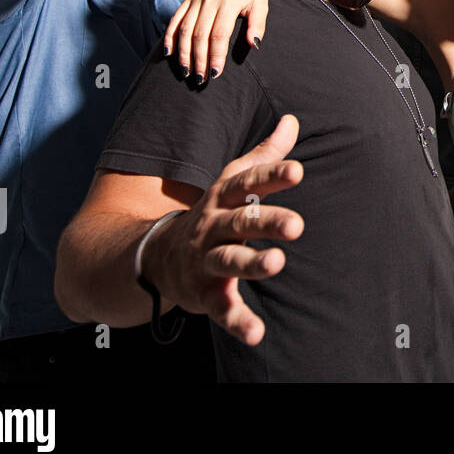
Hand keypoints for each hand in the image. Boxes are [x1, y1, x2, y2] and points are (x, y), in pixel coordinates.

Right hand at [145, 115, 302, 345]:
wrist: (156, 256)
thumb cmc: (213, 213)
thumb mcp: (232, 181)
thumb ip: (264, 155)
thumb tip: (292, 120)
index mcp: (223, 197)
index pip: (247, 182)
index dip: (271, 176)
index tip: (297, 171)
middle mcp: (213, 227)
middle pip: (240, 221)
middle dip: (267, 222)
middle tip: (297, 226)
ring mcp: (206, 261)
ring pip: (228, 261)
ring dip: (252, 264)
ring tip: (277, 264)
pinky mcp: (204, 294)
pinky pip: (222, 308)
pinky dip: (238, 322)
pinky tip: (257, 333)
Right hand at [164, 0, 271, 80]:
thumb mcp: (261, 4)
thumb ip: (258, 25)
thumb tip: (254, 45)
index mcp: (228, 2)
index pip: (219, 34)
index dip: (216, 55)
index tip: (216, 73)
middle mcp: (209, 0)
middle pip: (199, 35)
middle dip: (199, 59)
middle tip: (200, 79)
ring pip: (185, 29)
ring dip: (184, 52)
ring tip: (186, 71)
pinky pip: (176, 19)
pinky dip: (170, 36)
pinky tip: (169, 53)